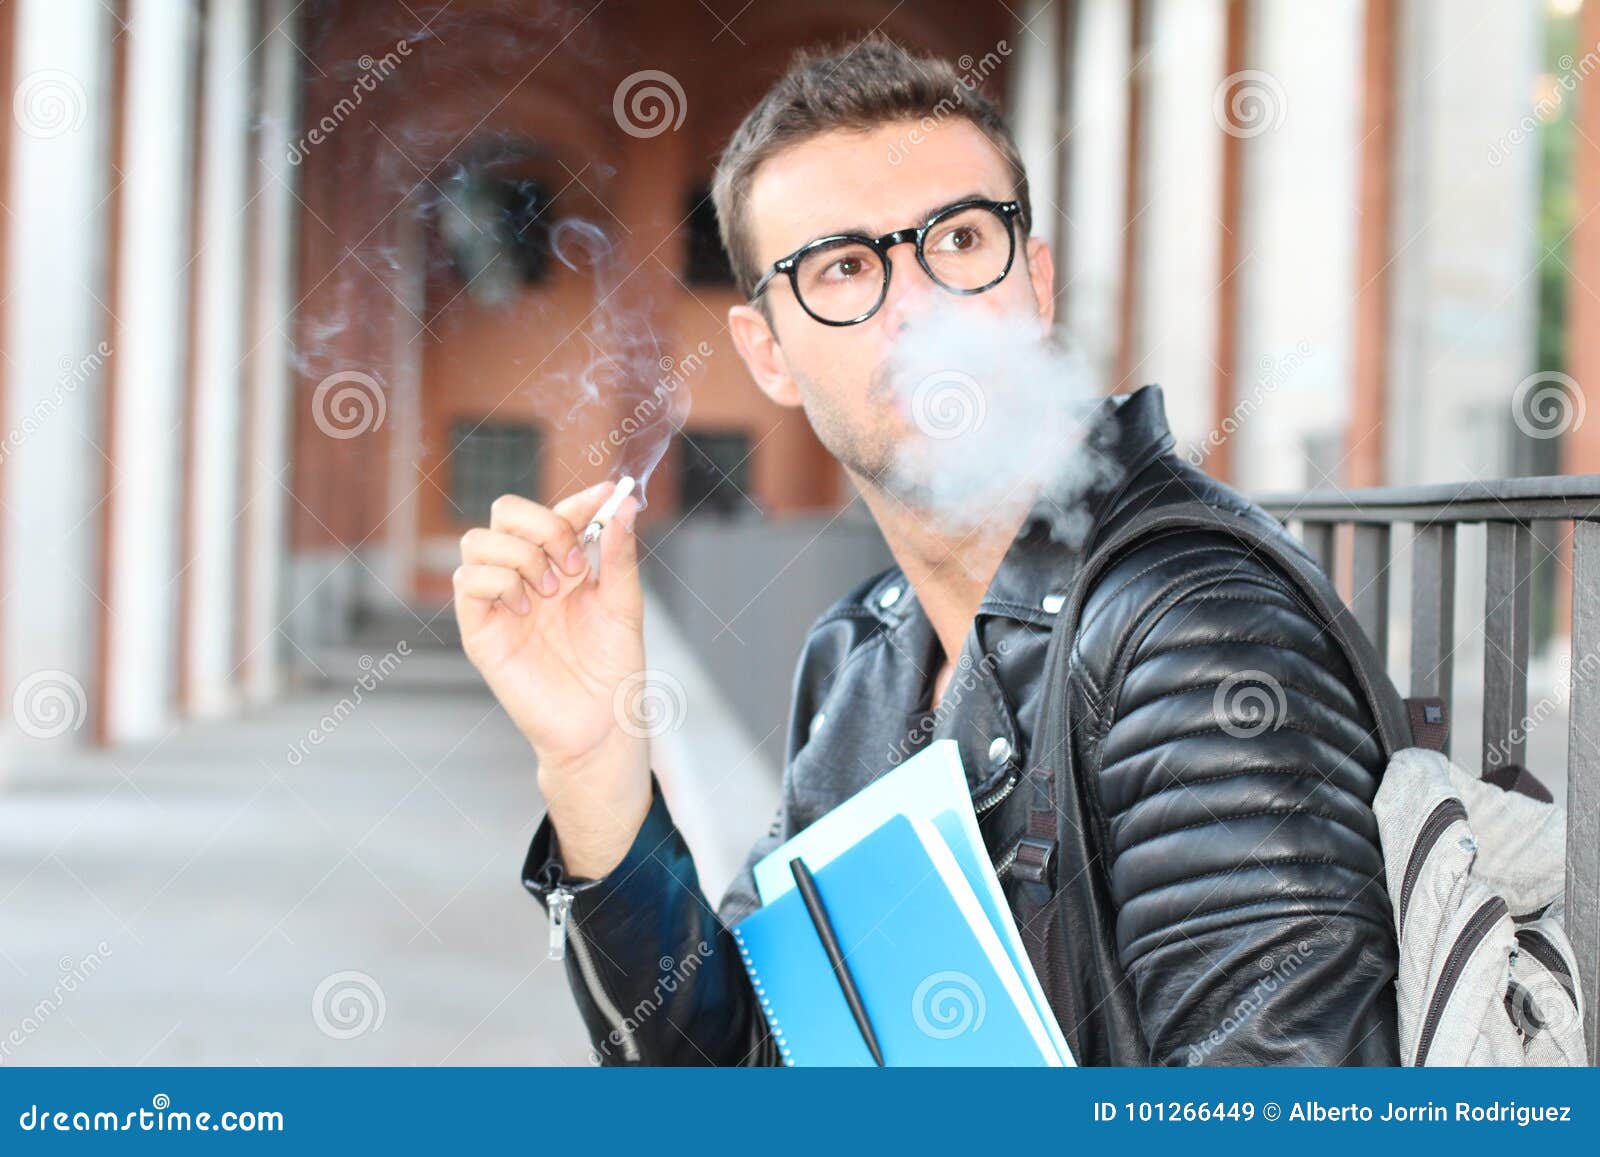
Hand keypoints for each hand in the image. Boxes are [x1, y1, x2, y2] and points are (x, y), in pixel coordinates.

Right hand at [453, 480, 650, 874]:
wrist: (601, 723)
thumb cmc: (613, 669)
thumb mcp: (625, 603)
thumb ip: (619, 553)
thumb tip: (624, 503)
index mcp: (562, 565)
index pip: (556, 512)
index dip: (579, 499)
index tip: (607, 496)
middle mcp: (527, 576)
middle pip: (504, 512)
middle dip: (542, 524)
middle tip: (573, 563)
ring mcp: (500, 601)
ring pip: (478, 540)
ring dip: (521, 554)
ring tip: (550, 591)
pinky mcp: (480, 630)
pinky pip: (467, 582)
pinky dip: (499, 582)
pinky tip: (528, 610)